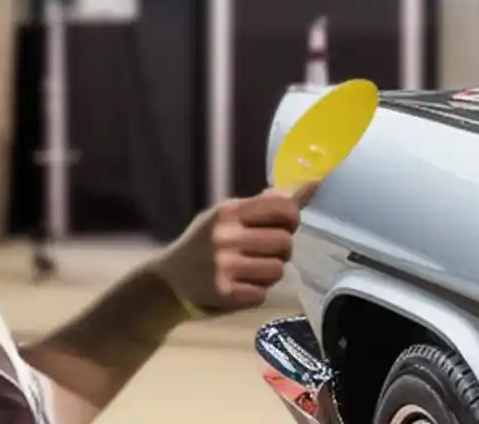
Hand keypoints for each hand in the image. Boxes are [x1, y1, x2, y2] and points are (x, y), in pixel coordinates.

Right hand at [150, 184, 318, 315]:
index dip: (292, 218)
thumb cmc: (205, 242)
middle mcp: (226, 237)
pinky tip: (240, 285)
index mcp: (229, 212)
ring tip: (253, 269)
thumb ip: (265, 204)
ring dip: (270, 272)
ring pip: (277, 269)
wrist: (167, 281)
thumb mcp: (228, 216)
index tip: (286, 225)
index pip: (282, 208)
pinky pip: (263, 293)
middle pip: (285, 242)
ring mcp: (225, 267)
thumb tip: (310, 184)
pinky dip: (256, 291)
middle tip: (266, 252)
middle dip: (282, 248)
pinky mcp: (225, 294)